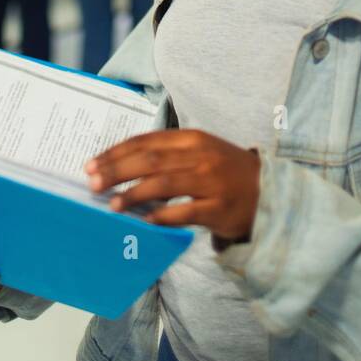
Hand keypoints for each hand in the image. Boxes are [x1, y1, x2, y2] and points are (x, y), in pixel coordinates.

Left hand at [85, 129, 260, 240]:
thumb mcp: (198, 153)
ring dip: (134, 193)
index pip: (146, 141)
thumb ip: (166, 157)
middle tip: (93, 183)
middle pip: (150, 160)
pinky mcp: (219, 208)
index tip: (92, 164)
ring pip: (164, 183)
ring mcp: (211, 181)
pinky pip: (185, 212)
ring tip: (113, 204)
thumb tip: (121, 168)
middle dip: (117, 171)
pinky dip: (162, 216)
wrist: (267, 192)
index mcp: (191, 138)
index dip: (116, 152)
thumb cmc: (224, 171)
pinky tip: (144, 221)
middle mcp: (200, 155)